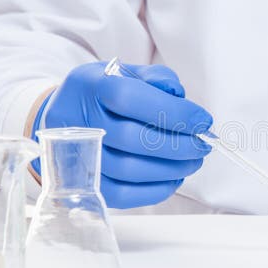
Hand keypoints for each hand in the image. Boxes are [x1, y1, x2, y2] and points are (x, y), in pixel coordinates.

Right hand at [33, 61, 211, 207]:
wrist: (65, 118)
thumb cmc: (104, 95)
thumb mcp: (126, 73)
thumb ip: (155, 78)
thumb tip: (178, 95)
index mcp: (90, 86)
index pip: (130, 98)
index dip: (173, 112)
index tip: (203, 121)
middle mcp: (77, 121)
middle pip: (133, 139)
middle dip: (179, 144)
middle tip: (202, 145)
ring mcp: (77, 157)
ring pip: (129, 170)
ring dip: (172, 168)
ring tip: (193, 160)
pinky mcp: (86, 185)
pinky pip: (124, 195)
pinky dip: (157, 189)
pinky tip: (174, 177)